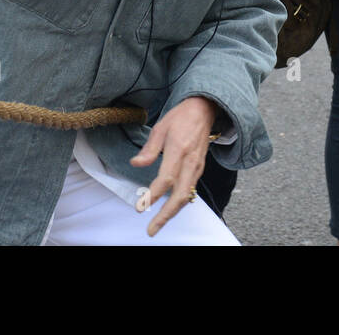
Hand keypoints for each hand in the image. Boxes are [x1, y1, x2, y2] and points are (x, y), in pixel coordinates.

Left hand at [130, 95, 218, 236]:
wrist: (203, 110)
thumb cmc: (180, 117)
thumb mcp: (160, 128)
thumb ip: (149, 149)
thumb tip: (135, 164)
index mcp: (179, 149)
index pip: (166, 178)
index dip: (153, 195)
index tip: (141, 207)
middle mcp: (190, 161)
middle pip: (180, 195)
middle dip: (165, 215)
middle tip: (152, 229)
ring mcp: (197, 167)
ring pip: (187, 196)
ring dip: (172, 212)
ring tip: (158, 224)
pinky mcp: (199, 169)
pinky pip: (190, 190)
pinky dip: (179, 203)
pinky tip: (170, 209)